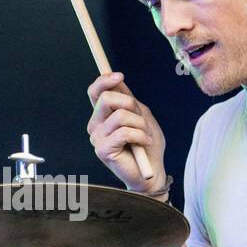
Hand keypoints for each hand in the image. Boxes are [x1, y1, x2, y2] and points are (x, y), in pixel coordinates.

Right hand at [86, 72, 166, 192]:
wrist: (151, 171)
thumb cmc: (146, 144)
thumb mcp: (141, 115)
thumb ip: (128, 99)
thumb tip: (116, 80)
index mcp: (102, 116)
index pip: (95, 92)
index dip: (104, 80)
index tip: (120, 75)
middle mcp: (96, 125)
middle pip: (106, 98)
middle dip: (130, 104)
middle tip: (141, 119)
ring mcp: (97, 138)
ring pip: (120, 115)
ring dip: (140, 123)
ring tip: (145, 135)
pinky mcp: (103, 150)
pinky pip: (124, 132)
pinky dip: (140, 135)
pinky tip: (144, 143)